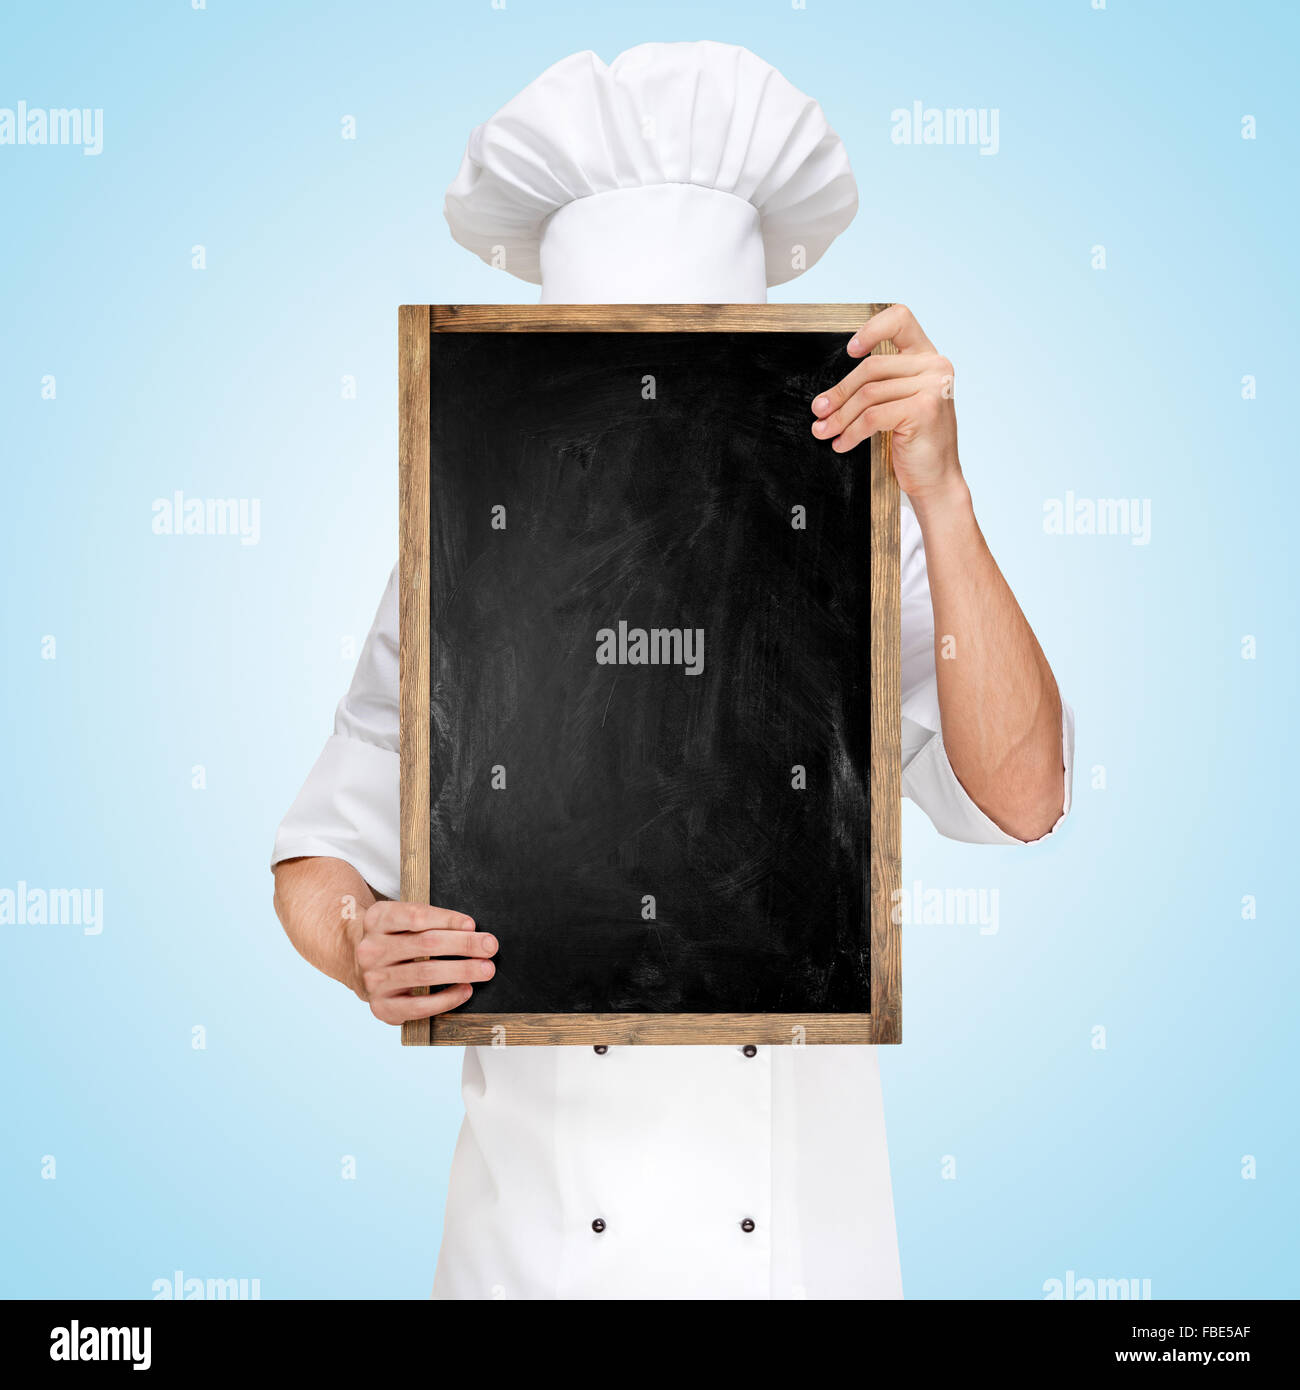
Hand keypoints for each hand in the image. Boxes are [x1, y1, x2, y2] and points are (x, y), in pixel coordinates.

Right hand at [351, 901, 496, 1025]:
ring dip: (461, 971)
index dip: (447, 920)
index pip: (416, 916)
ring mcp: (374, 980)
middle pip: (425, 944)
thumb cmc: (393, 937)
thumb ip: (428, 921)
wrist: (354, 963)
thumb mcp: (400, 919)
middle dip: (463, 945)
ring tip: (485, 969)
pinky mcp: (381, 1007)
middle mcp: (371, 950)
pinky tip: (465, 990)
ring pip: (425, 974)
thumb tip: (471, 930)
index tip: (471, 924)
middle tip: (490, 946)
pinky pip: (419, 1006)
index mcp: (378, 919)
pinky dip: (447, 998)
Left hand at [810, 304, 963, 506]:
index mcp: (929, 358)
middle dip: (839, 392)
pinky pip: (872, 416)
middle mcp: (935, 366)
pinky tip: (842, 444)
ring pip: (868, 394)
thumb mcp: (897, 407)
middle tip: (819, 411)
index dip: (871, 329)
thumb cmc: (914, 446)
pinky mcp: (924, 410)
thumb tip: (827, 395)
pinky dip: (851, 432)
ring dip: (839, 416)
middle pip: (872, 367)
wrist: (936, 483)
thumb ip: (878, 387)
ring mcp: (933, 386)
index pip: (900, 319)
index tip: (849, 350)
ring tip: (823, 431)